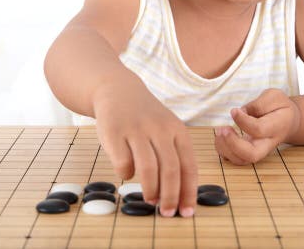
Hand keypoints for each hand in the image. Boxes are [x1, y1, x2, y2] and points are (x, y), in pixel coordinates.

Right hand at [92, 79, 197, 216]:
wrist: (117, 91)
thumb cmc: (145, 120)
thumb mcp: (166, 130)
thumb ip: (174, 156)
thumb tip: (181, 196)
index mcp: (177, 130)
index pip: (189, 166)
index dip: (189, 192)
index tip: (187, 212)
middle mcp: (159, 129)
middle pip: (171, 169)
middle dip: (170, 196)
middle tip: (167, 213)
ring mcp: (137, 129)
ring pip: (148, 168)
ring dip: (151, 190)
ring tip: (150, 200)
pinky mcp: (115, 132)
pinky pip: (123, 163)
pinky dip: (126, 174)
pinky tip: (126, 172)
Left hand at [214, 88, 300, 164]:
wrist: (288, 122)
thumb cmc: (280, 107)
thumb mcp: (275, 96)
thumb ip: (259, 103)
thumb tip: (242, 111)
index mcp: (276, 127)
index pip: (258, 129)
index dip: (243, 121)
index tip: (234, 110)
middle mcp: (267, 143)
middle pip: (251, 155)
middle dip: (233, 144)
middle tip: (223, 129)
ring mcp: (258, 151)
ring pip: (241, 160)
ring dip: (225, 148)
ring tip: (219, 131)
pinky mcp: (248, 152)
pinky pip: (234, 159)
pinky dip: (223, 151)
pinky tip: (220, 137)